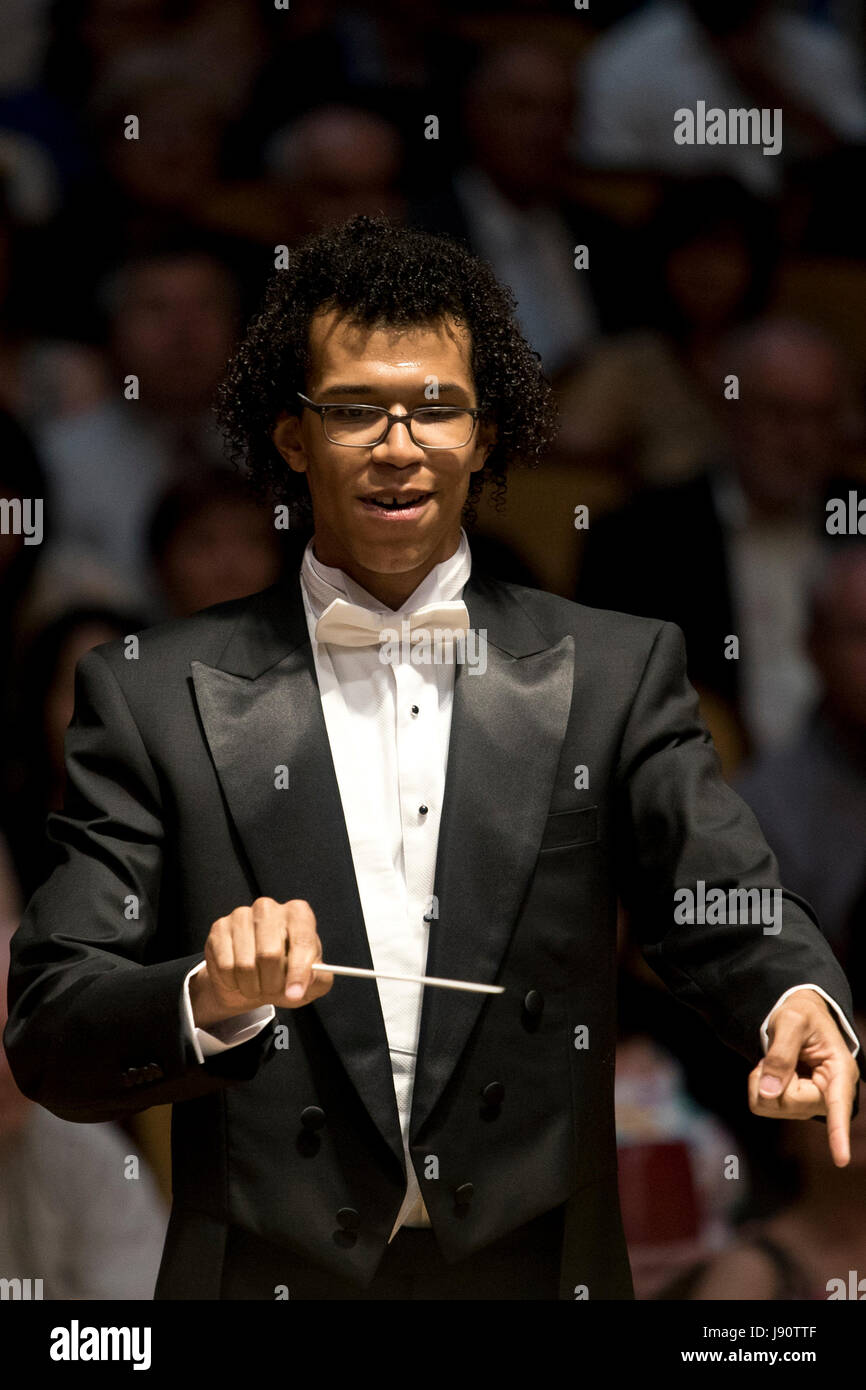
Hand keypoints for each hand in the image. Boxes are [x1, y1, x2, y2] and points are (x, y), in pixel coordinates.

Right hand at [190, 897, 332, 1026]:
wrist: (254, 977)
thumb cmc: (287, 973)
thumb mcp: (312, 980)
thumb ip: (318, 980)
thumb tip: (302, 984)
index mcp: (298, 913)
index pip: (302, 940)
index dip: (299, 971)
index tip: (294, 994)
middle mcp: (269, 908)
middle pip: (269, 954)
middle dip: (272, 983)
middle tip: (273, 990)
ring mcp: (241, 915)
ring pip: (245, 964)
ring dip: (252, 986)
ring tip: (257, 985)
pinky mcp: (219, 928)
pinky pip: (225, 966)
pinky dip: (233, 982)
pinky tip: (239, 978)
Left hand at [748, 989, 859, 1165]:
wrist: (799, 1015)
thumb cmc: (802, 1014)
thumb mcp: (791, 1021)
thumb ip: (780, 1054)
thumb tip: (770, 1093)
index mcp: (839, 1072)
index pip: (838, 1106)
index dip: (839, 1134)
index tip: (841, 1160)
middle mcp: (829, 1094)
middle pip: (788, 1103)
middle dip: (773, 1077)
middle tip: (779, 1053)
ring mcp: (811, 1103)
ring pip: (773, 1107)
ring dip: (764, 1081)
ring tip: (777, 1060)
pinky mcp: (794, 1106)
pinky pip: (763, 1106)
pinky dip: (758, 1086)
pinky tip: (772, 1072)